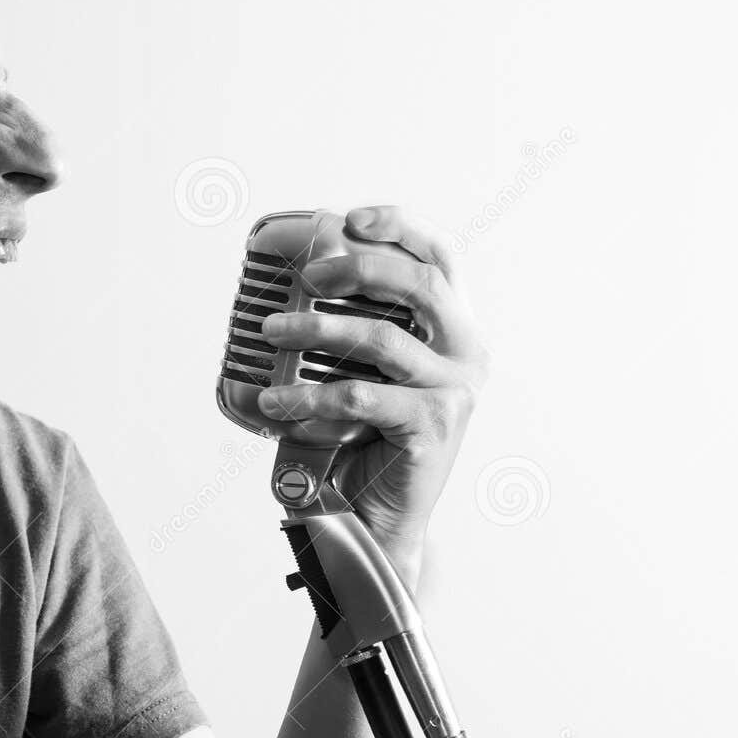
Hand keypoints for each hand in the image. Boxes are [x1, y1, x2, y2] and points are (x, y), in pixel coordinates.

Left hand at [254, 206, 488, 581]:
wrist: (374, 519)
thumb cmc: (360, 439)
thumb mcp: (360, 371)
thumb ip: (351, 325)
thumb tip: (289, 278)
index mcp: (455, 327)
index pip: (440, 257)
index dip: (399, 226)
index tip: (348, 219)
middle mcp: (467, 351)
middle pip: (419, 283)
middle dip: (356, 267)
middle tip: (304, 276)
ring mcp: (454, 390)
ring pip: (382, 338)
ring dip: (316, 328)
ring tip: (269, 330)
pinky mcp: (433, 427)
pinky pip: (359, 397)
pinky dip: (308, 396)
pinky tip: (274, 399)